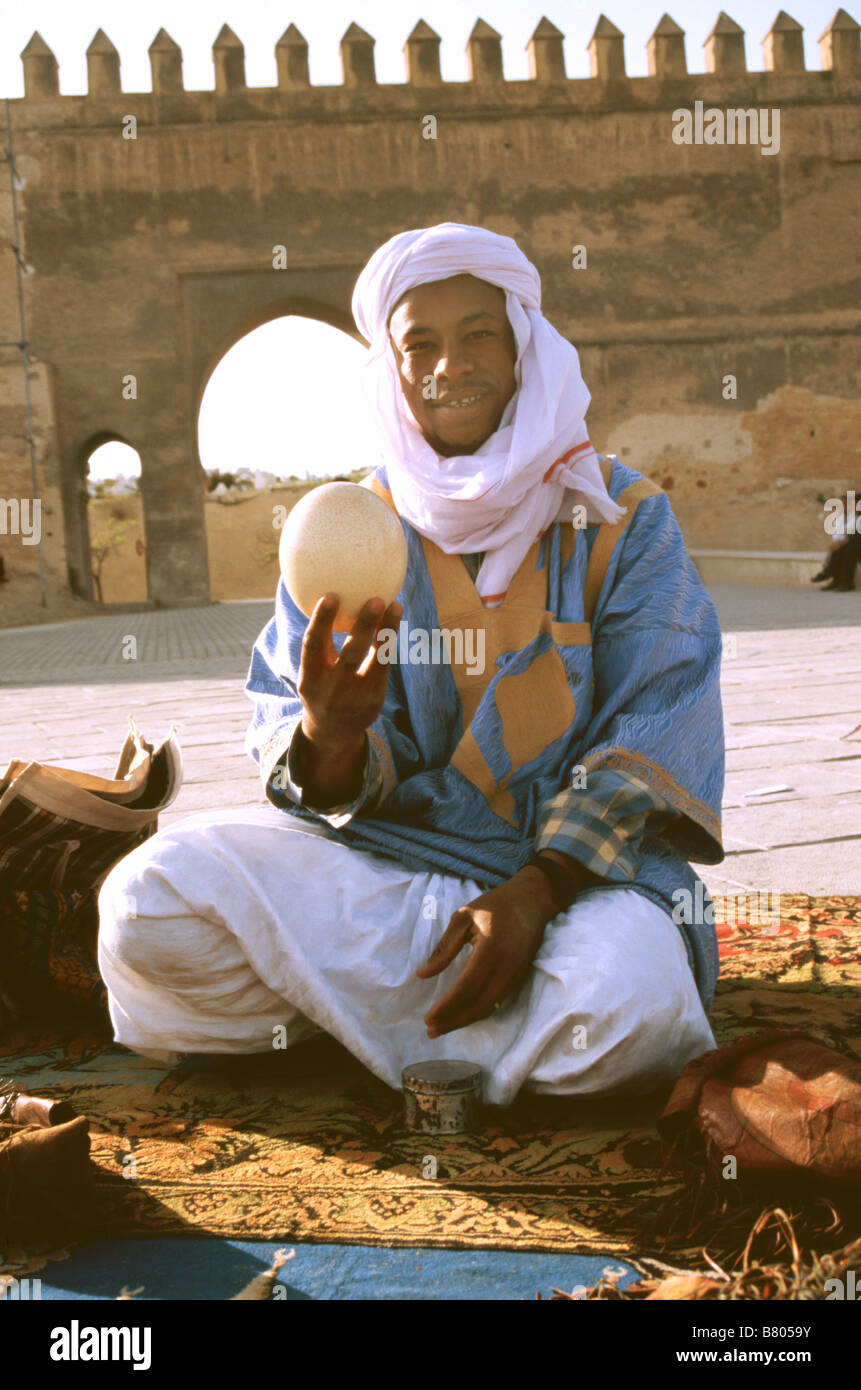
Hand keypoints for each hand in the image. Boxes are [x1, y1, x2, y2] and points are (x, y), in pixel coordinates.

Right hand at [295, 593, 401, 805]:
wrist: (331, 734)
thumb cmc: (321, 688)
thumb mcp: (312, 672)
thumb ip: (320, 645)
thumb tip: (333, 599)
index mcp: (310, 678)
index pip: (313, 646)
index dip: (321, 621)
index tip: (332, 595)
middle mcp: (333, 689)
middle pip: (351, 654)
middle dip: (364, 626)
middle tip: (376, 599)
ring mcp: (357, 696)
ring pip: (376, 660)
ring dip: (387, 631)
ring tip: (395, 606)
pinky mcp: (375, 700)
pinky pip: (385, 666)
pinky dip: (389, 642)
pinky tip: (394, 622)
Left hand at [416, 867, 556, 1037]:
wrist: (532, 902)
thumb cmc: (494, 906)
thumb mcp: (463, 918)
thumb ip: (444, 948)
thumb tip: (423, 975)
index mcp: (490, 948)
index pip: (466, 987)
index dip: (447, 1006)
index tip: (428, 1018)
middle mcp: (506, 966)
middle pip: (479, 1005)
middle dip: (454, 1021)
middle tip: (431, 1030)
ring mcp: (516, 974)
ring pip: (490, 1007)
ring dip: (465, 1020)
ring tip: (442, 1027)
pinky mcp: (520, 978)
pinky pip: (498, 1002)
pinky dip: (479, 1012)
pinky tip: (463, 1015)